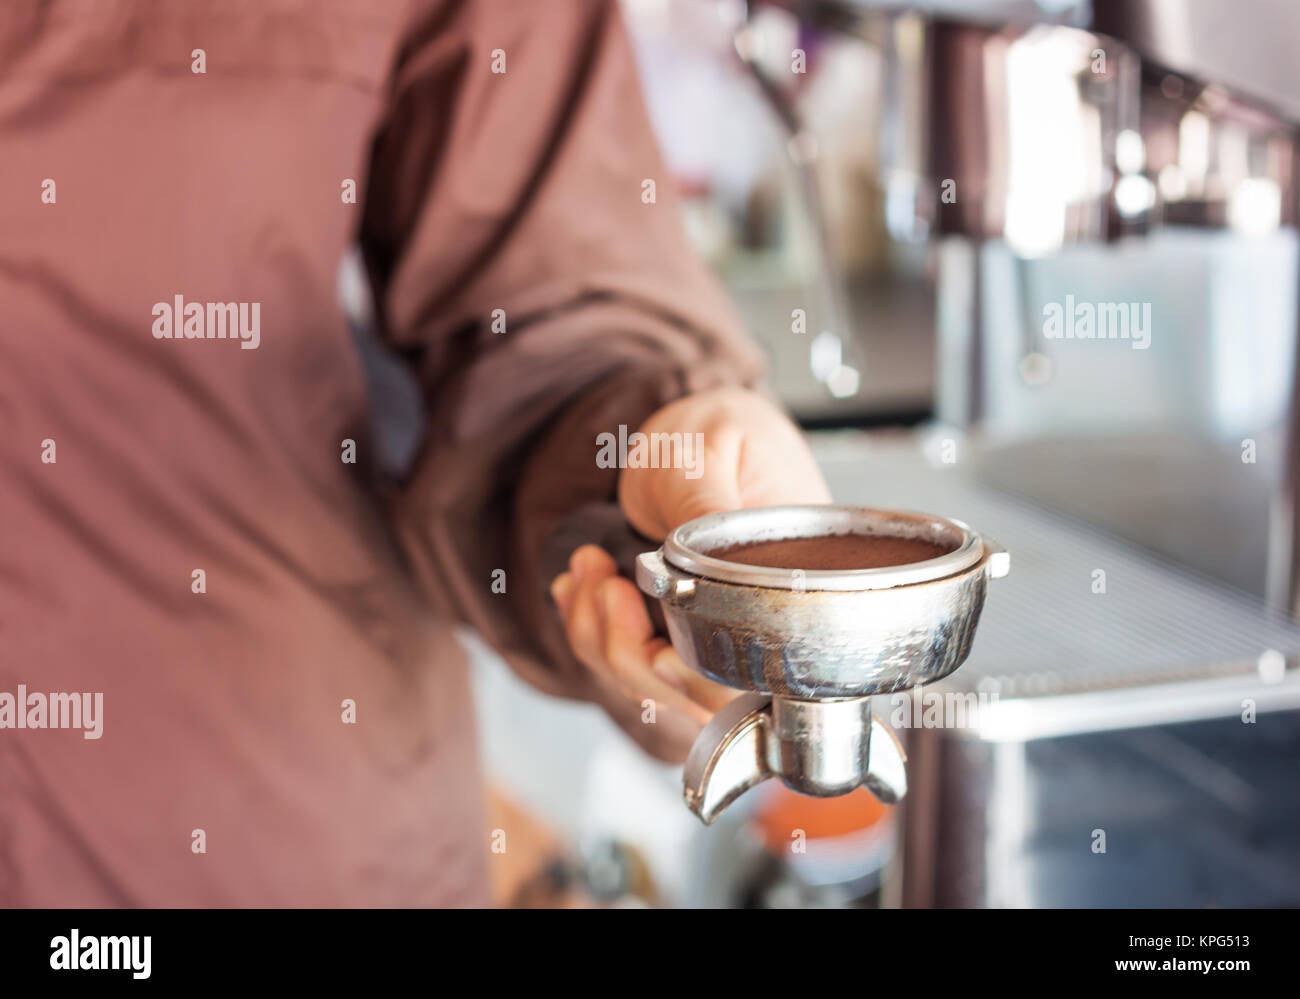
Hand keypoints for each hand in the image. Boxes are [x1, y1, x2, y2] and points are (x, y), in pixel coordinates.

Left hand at [550, 386, 830, 760]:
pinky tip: (577, 586)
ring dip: (597, 634)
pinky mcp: (674, 628)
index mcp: (795, 580)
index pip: (759, 672)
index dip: (701, 679)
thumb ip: (705, 508)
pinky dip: (587, 629)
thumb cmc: (719, 428)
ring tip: (586, 564)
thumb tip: (701, 566)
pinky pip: (623, 657)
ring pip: (651, 683)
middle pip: (696, 693)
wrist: (696, 423)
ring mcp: (715, 629)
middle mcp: (761, 619)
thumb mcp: (711, 451)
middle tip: (603, 581)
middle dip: (629, 650)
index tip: (655, 651)